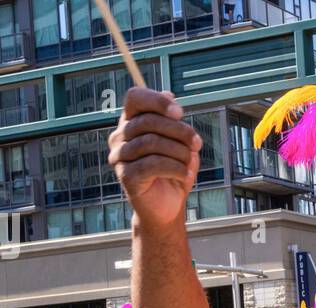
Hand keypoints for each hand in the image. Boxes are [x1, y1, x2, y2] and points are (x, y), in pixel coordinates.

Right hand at [108, 88, 201, 225]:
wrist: (167, 206)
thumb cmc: (173, 171)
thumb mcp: (178, 142)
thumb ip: (172, 119)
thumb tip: (169, 94)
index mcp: (131, 122)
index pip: (134, 98)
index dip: (157, 101)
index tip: (180, 112)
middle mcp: (120, 137)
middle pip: (148, 121)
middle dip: (179, 131)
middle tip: (197, 143)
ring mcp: (119, 156)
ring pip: (151, 142)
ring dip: (179, 152)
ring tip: (191, 163)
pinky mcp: (125, 176)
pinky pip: (152, 164)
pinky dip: (175, 168)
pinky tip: (184, 174)